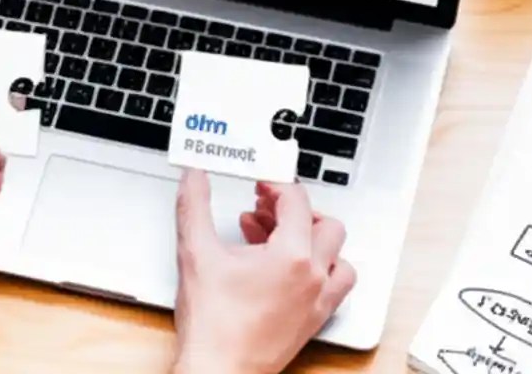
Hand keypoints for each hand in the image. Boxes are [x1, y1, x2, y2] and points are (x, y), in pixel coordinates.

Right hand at [172, 170, 355, 373]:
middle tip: (266, 208)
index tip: (260, 184)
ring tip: (281, 238)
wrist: (218, 371)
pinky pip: (334, 288)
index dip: (276, 185)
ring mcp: (317, 302)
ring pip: (337, 258)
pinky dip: (319, 271)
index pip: (297, 202)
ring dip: (315, 241)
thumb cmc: (213, 325)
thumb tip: (194, 177)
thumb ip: (194, 206)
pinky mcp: (313, 321)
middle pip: (326, 226)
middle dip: (296, 211)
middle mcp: (313, 278)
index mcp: (291, 256)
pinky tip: (290, 271)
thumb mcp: (195, 253)